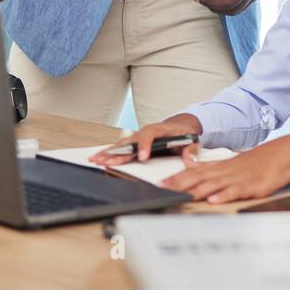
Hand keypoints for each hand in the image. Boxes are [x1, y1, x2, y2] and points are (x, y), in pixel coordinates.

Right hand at [88, 114, 203, 166]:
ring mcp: (138, 137)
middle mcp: (146, 132)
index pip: (150, 133)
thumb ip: (192, 150)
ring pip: (122, 144)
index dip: (145, 145)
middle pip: (130, 140)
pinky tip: (99, 158)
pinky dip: (109, 153)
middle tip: (108, 161)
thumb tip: (189, 159)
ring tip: (96, 160)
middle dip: (119, 152)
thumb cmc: (185, 135)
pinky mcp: (135, 144)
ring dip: (109, 152)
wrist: (180, 128)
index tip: (142, 157)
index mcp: (161, 129)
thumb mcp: (193, 141)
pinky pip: (120, 148)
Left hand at [160, 133, 289, 203]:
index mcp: (220, 167)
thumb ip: (215, 170)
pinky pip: (236, 191)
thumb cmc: (258, 162)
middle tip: (161, 190)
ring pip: (213, 184)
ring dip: (196, 190)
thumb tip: (194, 171)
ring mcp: (237, 178)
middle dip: (178, 185)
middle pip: (198, 178)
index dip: (175, 178)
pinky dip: (225, 195)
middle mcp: (225, 171)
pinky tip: (215, 201)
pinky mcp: (251, 185)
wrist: (283, 153)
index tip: (159, 184)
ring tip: (181, 196)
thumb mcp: (233, 165)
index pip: (193, 172)